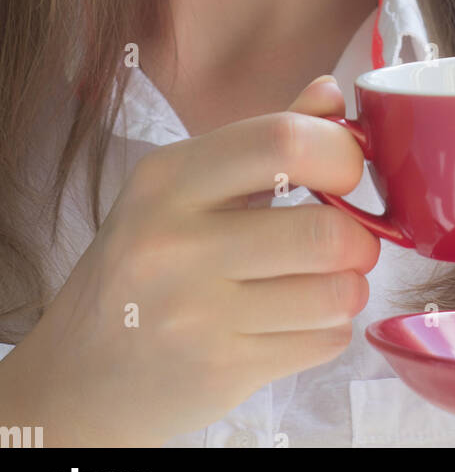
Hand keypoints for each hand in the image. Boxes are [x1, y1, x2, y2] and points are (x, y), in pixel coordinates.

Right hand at [2, 75, 379, 446]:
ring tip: (327, 283)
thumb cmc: (142, 267)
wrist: (78, 376)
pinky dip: (329, 328)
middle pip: (322, 230)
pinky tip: (300, 320)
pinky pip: (323, 341)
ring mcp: (194, 314)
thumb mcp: (182, 189)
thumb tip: (331, 96)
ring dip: (349, 287)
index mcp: (166, 178)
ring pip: (334, 292)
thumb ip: (261, 141)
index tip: (347, 171)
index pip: (282, 140)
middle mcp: (173, 244)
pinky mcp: (220, 370)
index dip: (340, 152)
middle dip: (359, 237)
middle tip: (352, 241)